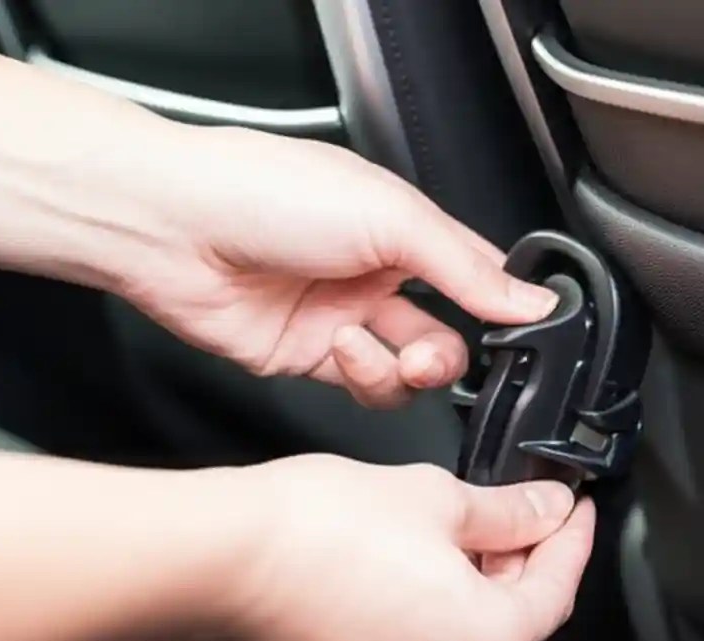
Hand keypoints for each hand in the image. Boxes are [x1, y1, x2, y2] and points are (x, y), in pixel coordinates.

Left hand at [117, 127, 558, 408]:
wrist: (173, 227)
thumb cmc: (266, 192)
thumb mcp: (391, 218)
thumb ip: (467, 268)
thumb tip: (530, 299)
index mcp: (402, 227)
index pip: (475, 273)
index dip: (503, 307)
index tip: (527, 334)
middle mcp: (374, 271)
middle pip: (448, 333)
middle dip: (450, 355)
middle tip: (437, 355)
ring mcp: (341, 316)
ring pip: (408, 369)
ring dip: (409, 370)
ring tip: (387, 351)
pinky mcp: (307, 356)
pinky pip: (362, 386)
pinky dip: (365, 376)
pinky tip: (345, 347)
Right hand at [186, 455, 595, 640]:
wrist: (214, 563)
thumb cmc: (311, 533)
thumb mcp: (434, 496)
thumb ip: (505, 511)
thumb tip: (543, 511)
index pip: (557, 591)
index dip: (570, 541)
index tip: (572, 514)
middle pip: (505, 624)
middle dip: (512, 565)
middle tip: (510, 512)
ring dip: (459, 593)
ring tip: (442, 536)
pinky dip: (412, 619)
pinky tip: (394, 573)